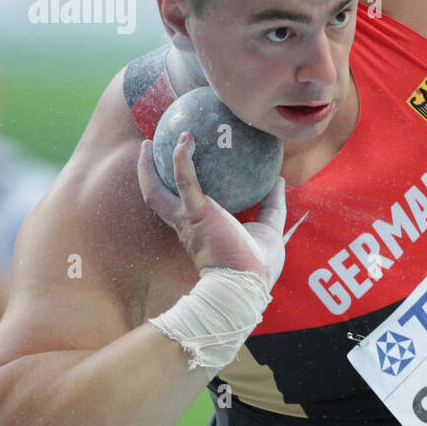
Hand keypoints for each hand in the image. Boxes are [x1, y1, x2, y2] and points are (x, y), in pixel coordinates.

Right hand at [137, 133, 287, 288]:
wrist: (247, 285)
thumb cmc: (257, 266)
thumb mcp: (269, 230)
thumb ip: (272, 205)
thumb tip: (279, 179)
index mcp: (199, 231)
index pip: (180, 207)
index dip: (172, 190)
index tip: (173, 172)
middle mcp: (186, 226)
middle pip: (156, 199)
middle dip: (147, 176)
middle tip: (149, 151)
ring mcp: (188, 220)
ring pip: (156, 192)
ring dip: (150, 166)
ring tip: (152, 141)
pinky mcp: (198, 214)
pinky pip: (185, 181)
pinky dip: (182, 160)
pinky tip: (186, 140)